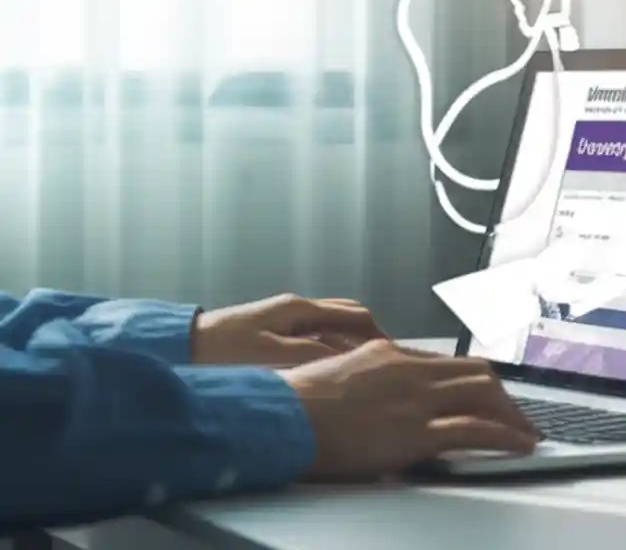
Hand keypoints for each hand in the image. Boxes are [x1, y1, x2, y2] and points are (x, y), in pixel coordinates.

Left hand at [192, 293, 387, 366]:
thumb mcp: (272, 354)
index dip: (379, 335)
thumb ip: (313, 351)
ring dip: (351, 342)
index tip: (396, 355)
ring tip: (364, 367)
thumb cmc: (223, 353)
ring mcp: (285, 317)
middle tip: (386, 361)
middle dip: (370, 335)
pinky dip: (333, 346)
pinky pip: (316, 334)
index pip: (355, 316)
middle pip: (347, 315)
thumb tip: (348, 354)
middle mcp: (296, 307)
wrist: (180, 347)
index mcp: (300, 309)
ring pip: (332, 325)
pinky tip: (334, 366)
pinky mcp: (273, 330)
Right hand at [279, 339, 538, 479]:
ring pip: (484, 393)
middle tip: (514, 414)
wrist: (279, 418)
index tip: (482, 394)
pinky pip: (476, 429)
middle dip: (500, 395)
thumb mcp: (333, 377)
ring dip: (511, 415)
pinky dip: (506, 436)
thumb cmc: (292, 406)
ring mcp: (417, 398)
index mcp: (387, 354)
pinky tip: (520, 445)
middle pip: (474, 373)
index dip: (468, 381)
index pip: (443, 363)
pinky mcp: (419, 430)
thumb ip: (363, 383)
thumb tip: (374, 401)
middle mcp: (409, 369)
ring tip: (525, 432)